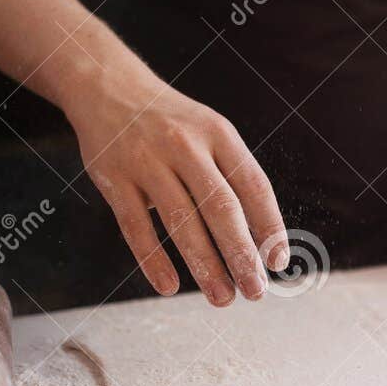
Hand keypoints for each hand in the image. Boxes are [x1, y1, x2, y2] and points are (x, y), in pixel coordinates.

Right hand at [62, 64, 288, 304]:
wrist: (109, 88)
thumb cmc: (173, 124)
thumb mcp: (210, 133)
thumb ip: (232, 178)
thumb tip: (261, 239)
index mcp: (219, 134)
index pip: (254, 186)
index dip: (270, 226)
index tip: (277, 262)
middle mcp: (185, 145)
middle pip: (221, 207)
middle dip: (241, 254)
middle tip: (255, 291)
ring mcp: (147, 161)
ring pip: (180, 221)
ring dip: (204, 265)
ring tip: (222, 298)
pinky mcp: (113, 178)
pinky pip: (135, 226)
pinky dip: (153, 259)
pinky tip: (169, 286)